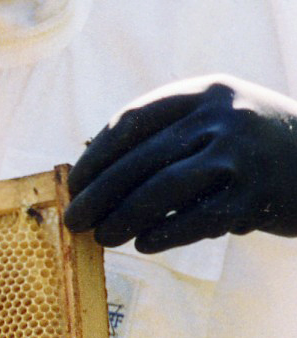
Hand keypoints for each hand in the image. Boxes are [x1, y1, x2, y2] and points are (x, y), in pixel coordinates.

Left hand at [65, 76, 296, 253]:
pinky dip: (163, 235)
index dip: (98, 154)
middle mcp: (223, 117)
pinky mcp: (254, 197)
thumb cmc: (261, 147)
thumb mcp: (223, 119)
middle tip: (75, 218)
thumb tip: (96, 166)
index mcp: (207, 92)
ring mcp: (240, 156)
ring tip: (101, 237)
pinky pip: (194, 220)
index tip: (76, 182)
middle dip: (100, 193)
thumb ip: (170, 134)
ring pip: (161, 190)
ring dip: (123, 217)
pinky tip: (144, 245)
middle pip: (141, 159)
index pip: (134, 119)